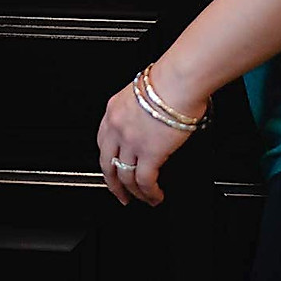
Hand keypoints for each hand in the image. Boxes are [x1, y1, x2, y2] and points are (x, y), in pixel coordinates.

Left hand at [96, 79, 192, 206]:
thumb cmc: (168, 81)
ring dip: (133, 192)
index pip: (102, 142)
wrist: (178, 81)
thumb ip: (137, 110)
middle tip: (119, 194)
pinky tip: (155, 197)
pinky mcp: (149, 153)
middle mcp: (117, 127)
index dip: (107, 159)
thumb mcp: (140, 93)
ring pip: (125, 176)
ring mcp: (130, 141)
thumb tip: (146, 122)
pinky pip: (144, 181)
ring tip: (143, 200)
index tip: (111, 169)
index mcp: (113, 110)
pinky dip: (149, 193)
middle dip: (112, 183)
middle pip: (107, 163)